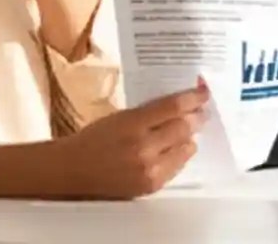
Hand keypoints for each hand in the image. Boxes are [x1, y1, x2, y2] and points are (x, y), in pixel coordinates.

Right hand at [52, 84, 210, 197]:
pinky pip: (177, 167)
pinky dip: (179, 155)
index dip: (194, 98)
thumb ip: (150, 112)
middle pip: (184, 128)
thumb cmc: (95, 138)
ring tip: (187, 130)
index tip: (204, 92)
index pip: (173, 107)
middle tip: (201, 112)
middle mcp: (143, 148)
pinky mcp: (151, 186)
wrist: (72, 171)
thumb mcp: (121, 116)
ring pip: (186, 148)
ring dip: (189, 137)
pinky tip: (174, 149)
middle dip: (197, 118)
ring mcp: (149, 170)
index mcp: (132, 124)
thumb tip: (183, 105)